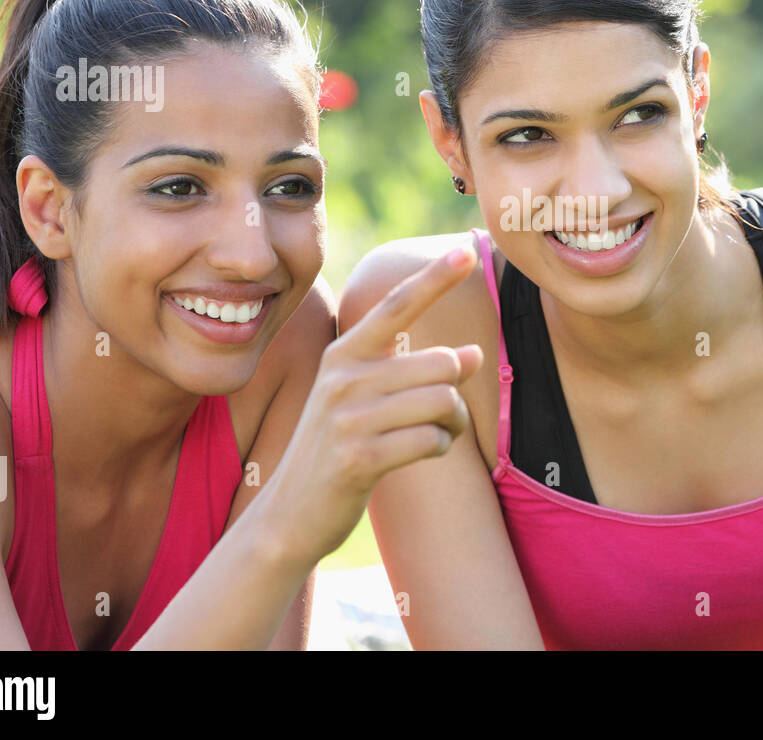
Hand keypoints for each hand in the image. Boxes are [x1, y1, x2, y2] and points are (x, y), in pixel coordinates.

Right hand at [261, 244, 483, 565]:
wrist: (289, 514)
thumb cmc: (342, 448)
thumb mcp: (368, 399)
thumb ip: (415, 372)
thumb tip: (473, 353)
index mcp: (344, 353)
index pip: (398, 304)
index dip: (436, 277)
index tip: (467, 249)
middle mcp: (343, 377)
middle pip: (442, 363)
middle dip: (457, 393)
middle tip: (444, 417)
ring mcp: (348, 417)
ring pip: (443, 401)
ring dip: (451, 425)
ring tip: (432, 437)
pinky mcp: (358, 457)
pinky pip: (432, 440)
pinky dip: (439, 449)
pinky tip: (418, 456)